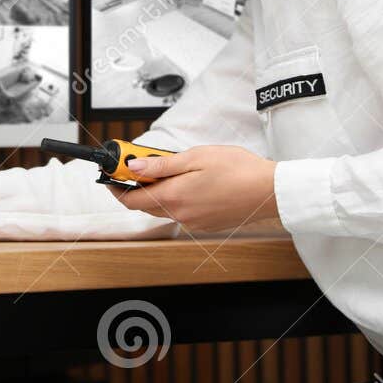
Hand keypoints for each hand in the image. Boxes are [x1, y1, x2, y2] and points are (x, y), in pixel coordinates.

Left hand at [112, 146, 278, 231]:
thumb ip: (161, 165)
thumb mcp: (195, 158)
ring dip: (160, 191)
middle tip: (143, 164)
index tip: (112, 173)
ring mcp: (194, 223)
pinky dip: (178, 198)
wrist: (270, 191)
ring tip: (173, 168)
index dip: (117, 187)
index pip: (131, 200)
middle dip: (138, 186)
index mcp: (173, 198)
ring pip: (165, 207)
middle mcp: (180, 215)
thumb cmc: (238, 170)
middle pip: (146, 204)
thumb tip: (134, 167)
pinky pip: (182, 211)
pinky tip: (193, 182)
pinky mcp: (206, 224)